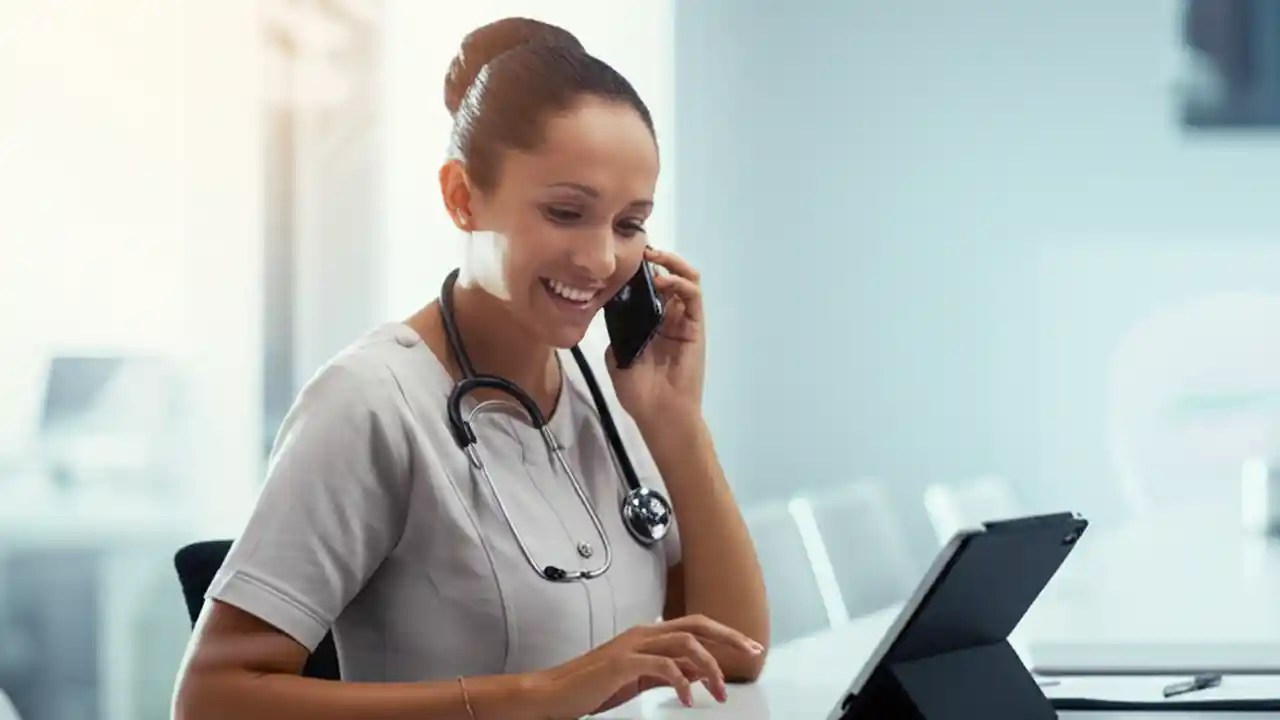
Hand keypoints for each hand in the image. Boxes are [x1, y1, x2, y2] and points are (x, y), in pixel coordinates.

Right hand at [527, 614, 762, 717]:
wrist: (555, 692)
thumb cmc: (594, 685)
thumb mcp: (641, 678)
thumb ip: (671, 672)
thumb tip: (702, 672)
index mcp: (649, 635)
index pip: (696, 626)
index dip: (726, 634)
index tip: (749, 647)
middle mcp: (644, 633)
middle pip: (697, 625)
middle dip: (729, 637)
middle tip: (753, 652)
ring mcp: (633, 646)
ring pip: (684, 643)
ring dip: (709, 666)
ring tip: (718, 691)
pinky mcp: (623, 663)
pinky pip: (662, 666)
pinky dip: (680, 680)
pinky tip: (686, 698)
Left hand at [609, 247, 706, 426]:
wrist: (659, 414)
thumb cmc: (638, 392)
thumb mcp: (617, 355)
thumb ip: (617, 331)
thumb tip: (610, 307)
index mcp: (649, 323)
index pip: (645, 288)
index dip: (636, 271)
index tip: (619, 257)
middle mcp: (668, 318)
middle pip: (665, 277)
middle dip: (653, 260)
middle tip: (637, 249)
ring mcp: (683, 321)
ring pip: (684, 280)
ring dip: (670, 264)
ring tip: (652, 257)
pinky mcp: (695, 327)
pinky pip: (694, 297)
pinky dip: (681, 282)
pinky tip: (664, 280)